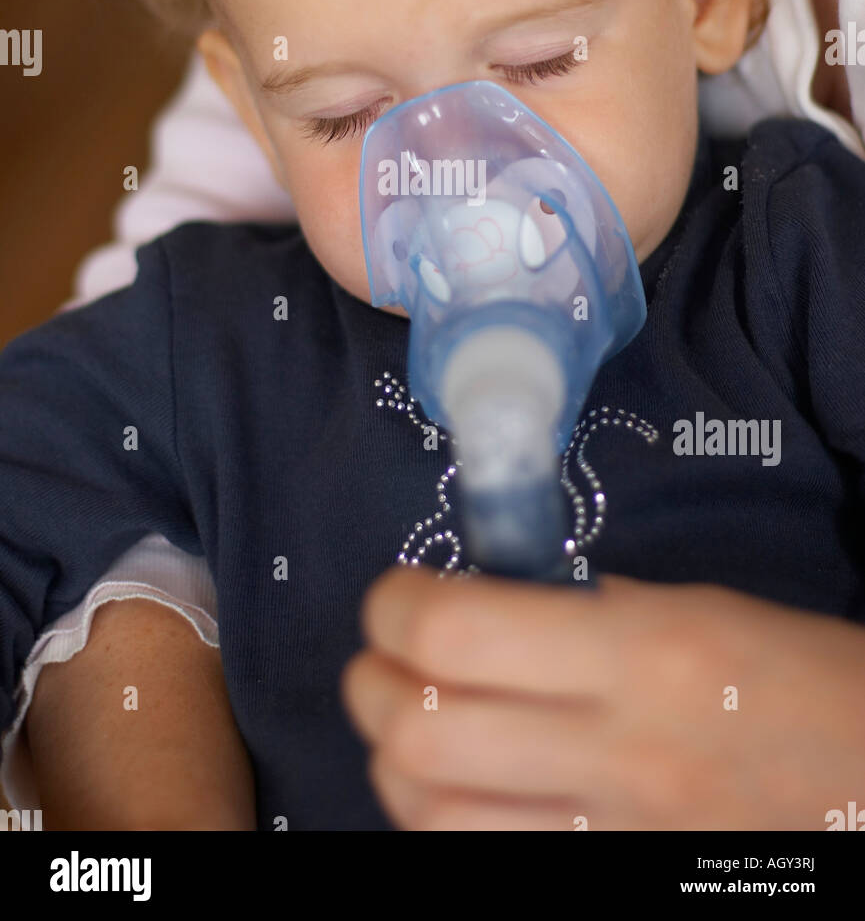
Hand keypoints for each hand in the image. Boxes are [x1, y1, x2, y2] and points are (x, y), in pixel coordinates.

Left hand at [341, 564, 864, 829]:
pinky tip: (455, 793)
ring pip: (434, 820)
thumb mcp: (711, 612)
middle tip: (379, 658)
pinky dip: (445, 828)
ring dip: (392, 764)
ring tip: (405, 725)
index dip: (397, 606)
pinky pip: (489, 867)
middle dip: (369, 684)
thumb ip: (596, 613)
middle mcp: (623, 754)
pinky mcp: (619, 887)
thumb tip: (499, 611)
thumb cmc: (815, 683)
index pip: (457, 633)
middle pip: (421, 733)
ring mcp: (620, 841)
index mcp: (650, 655)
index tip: (398, 594)